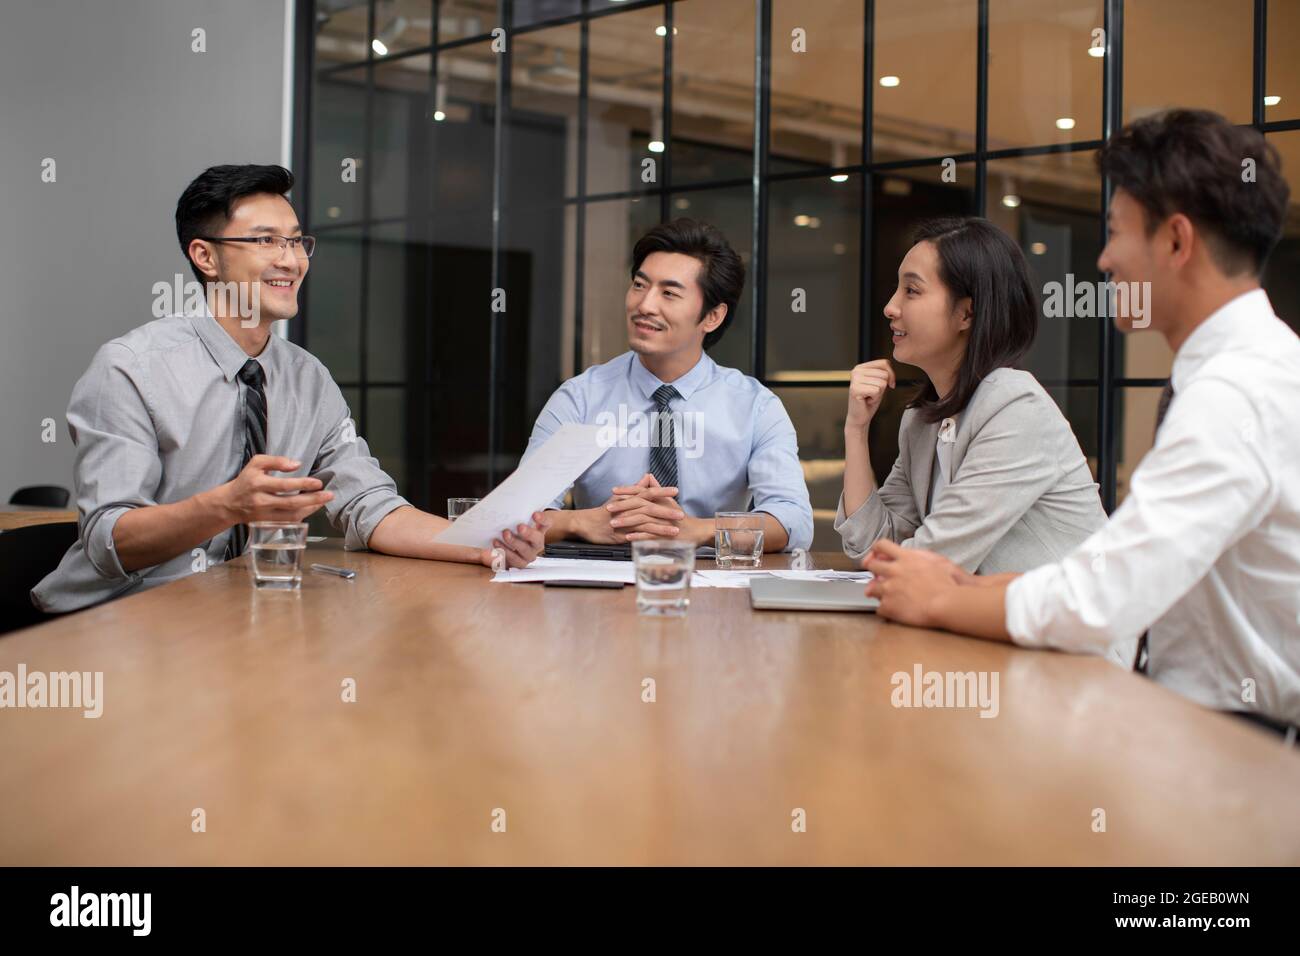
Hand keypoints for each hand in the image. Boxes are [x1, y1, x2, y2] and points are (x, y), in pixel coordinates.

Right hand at [213, 455, 332, 524]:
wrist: (229, 504)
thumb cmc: (246, 480)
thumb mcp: (256, 463)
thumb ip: (275, 460)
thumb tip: (296, 464)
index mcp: (258, 484)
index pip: (283, 485)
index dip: (302, 484)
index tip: (318, 483)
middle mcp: (261, 501)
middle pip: (290, 503)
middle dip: (313, 500)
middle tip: (329, 495)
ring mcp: (264, 515)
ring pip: (291, 515)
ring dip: (311, 509)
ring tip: (324, 502)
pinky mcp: (267, 524)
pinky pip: (288, 522)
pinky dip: (302, 516)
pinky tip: (311, 508)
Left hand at [482, 511, 549, 568]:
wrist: (501, 550)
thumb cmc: (511, 533)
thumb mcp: (515, 522)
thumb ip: (517, 515)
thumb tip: (510, 503)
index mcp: (538, 532)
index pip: (546, 524)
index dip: (543, 519)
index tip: (535, 514)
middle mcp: (535, 545)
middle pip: (537, 540)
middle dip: (528, 533)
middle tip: (520, 527)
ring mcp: (527, 556)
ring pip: (524, 552)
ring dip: (514, 542)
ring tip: (506, 534)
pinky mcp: (516, 564)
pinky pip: (512, 560)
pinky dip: (503, 551)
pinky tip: (497, 543)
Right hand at [576, 474, 682, 542]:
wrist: (585, 523)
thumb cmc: (602, 512)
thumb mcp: (619, 498)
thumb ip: (635, 488)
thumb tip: (646, 478)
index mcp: (628, 498)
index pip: (648, 492)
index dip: (662, 491)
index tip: (676, 490)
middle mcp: (627, 508)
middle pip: (649, 507)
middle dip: (667, 511)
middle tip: (681, 514)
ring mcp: (624, 521)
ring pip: (645, 522)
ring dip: (661, 527)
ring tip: (675, 530)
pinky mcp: (620, 534)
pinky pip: (636, 536)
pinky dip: (648, 538)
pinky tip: (658, 542)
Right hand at [846, 359, 895, 429]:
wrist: (860, 417)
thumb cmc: (869, 401)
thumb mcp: (879, 383)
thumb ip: (883, 373)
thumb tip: (891, 372)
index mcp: (861, 367)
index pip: (884, 363)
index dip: (891, 375)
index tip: (888, 385)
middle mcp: (856, 371)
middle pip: (884, 374)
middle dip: (883, 387)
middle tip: (872, 393)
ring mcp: (855, 380)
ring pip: (882, 383)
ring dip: (878, 393)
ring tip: (869, 396)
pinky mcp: (855, 389)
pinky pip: (877, 391)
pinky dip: (875, 398)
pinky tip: (867, 400)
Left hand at [862, 539, 964, 625]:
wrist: (947, 604)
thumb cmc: (947, 584)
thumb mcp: (935, 560)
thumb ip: (918, 556)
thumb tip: (908, 555)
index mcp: (906, 558)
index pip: (881, 545)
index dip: (876, 550)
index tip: (876, 555)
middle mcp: (894, 571)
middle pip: (872, 566)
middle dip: (874, 571)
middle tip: (879, 577)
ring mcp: (889, 589)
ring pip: (871, 588)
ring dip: (878, 592)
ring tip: (889, 596)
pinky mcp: (889, 606)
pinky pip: (879, 608)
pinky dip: (886, 609)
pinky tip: (895, 610)